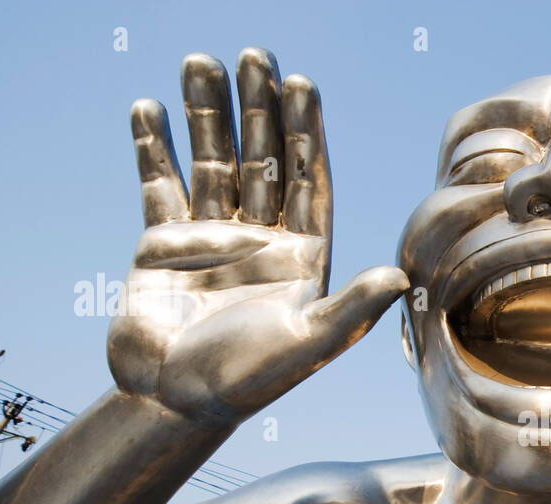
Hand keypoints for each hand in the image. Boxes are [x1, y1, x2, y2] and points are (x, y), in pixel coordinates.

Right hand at [108, 48, 407, 427]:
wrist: (172, 401)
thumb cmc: (244, 381)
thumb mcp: (305, 345)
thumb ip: (351, 310)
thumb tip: (400, 278)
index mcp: (302, 258)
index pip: (308, 181)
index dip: (306, 134)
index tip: (303, 85)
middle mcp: (262, 241)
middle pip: (263, 160)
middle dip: (260, 108)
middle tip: (255, 55)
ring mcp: (213, 238)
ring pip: (213, 162)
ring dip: (206, 114)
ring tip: (200, 61)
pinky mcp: (163, 244)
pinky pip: (159, 185)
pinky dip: (153, 148)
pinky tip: (149, 108)